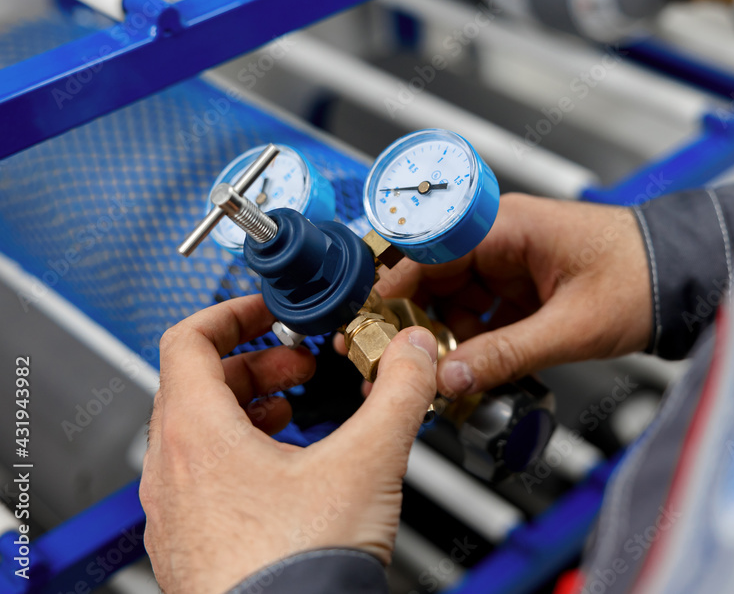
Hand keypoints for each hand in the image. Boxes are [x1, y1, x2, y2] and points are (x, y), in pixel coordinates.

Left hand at [140, 295, 437, 592]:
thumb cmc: (301, 569)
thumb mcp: (368, 463)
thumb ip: (398, 393)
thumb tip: (413, 353)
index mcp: (199, 437)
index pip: (187, 341)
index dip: (231, 313)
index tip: (266, 312)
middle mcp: (172, 473)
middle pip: (194, 386)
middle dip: (254, 365)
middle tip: (298, 367)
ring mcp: (173, 515)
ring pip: (194, 435)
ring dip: (244, 409)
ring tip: (294, 415)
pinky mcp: (188, 548)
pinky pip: (199, 480)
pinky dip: (235, 455)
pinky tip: (286, 474)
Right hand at [361, 193, 651, 397]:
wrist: (683, 279)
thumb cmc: (642, 275)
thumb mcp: (571, 325)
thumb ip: (506, 354)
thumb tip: (448, 379)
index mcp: (506, 226)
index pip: (426, 248)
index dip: (389, 286)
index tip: (366, 322)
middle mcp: (499, 239)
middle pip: (430, 279)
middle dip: (409, 322)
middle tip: (388, 363)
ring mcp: (508, 264)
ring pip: (451, 302)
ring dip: (439, 339)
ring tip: (423, 377)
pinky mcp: (520, 288)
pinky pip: (478, 316)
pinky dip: (468, 344)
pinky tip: (459, 372)